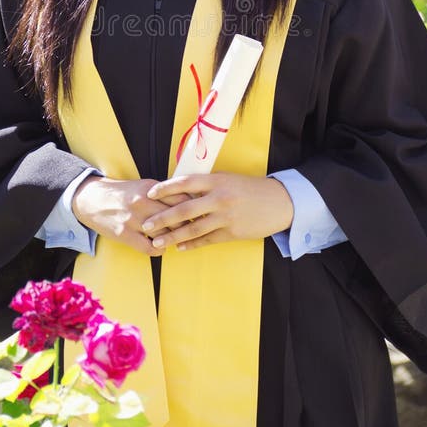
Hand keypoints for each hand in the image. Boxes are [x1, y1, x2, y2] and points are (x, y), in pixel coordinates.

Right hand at [72, 176, 189, 256]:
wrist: (92, 199)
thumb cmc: (122, 193)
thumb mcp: (143, 186)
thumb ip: (163, 193)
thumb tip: (189, 201)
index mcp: (150, 188)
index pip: (181, 198)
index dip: (193, 207)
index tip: (200, 213)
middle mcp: (143, 202)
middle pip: (177, 216)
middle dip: (188, 225)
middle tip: (195, 229)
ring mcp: (133, 219)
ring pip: (165, 233)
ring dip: (174, 238)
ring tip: (179, 240)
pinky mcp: (125, 234)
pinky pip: (150, 248)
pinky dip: (159, 250)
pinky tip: (161, 248)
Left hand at [141, 172, 293, 251]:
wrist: (280, 202)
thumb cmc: (250, 188)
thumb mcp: (228, 179)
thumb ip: (207, 185)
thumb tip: (182, 191)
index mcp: (217, 181)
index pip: (185, 183)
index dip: (166, 188)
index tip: (150, 193)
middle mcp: (219, 198)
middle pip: (184, 209)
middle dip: (162, 218)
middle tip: (146, 225)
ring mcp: (226, 217)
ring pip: (193, 228)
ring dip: (173, 236)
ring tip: (157, 242)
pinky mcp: (233, 232)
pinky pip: (207, 240)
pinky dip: (191, 244)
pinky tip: (179, 247)